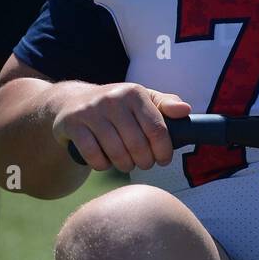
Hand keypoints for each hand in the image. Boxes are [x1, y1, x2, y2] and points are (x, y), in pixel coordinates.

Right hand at [52, 83, 191, 171]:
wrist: (72, 101)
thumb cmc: (117, 106)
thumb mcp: (142, 100)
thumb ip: (166, 105)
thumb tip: (186, 110)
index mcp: (135, 93)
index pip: (157, 130)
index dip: (164, 151)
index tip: (163, 159)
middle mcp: (113, 99)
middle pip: (138, 146)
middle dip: (145, 162)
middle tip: (143, 163)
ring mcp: (91, 111)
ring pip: (117, 153)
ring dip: (125, 165)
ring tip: (127, 163)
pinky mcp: (72, 124)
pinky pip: (94, 156)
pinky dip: (102, 165)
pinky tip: (106, 162)